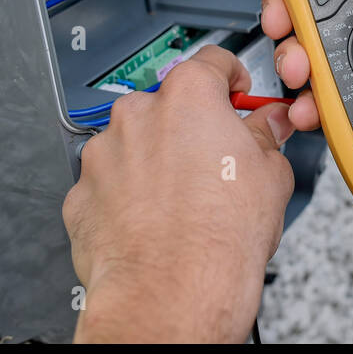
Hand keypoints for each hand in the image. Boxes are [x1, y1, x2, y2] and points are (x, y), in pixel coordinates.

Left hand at [63, 46, 294, 342]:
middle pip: (168, 105)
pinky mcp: (80, 195)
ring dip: (154, 161)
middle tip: (214, 159)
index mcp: (188, 97)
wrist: (172, 291)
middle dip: (190, 127)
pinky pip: (108, 184)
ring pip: (134, 144)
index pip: (212, 62)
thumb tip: (268, 126)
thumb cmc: (219, 236)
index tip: (235, 92)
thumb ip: (266, 136)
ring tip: (184, 200)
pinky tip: (155, 221)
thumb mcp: (272, 174)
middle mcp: (138, 115)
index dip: (231, 77)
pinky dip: (127, 196)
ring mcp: (103, 155)